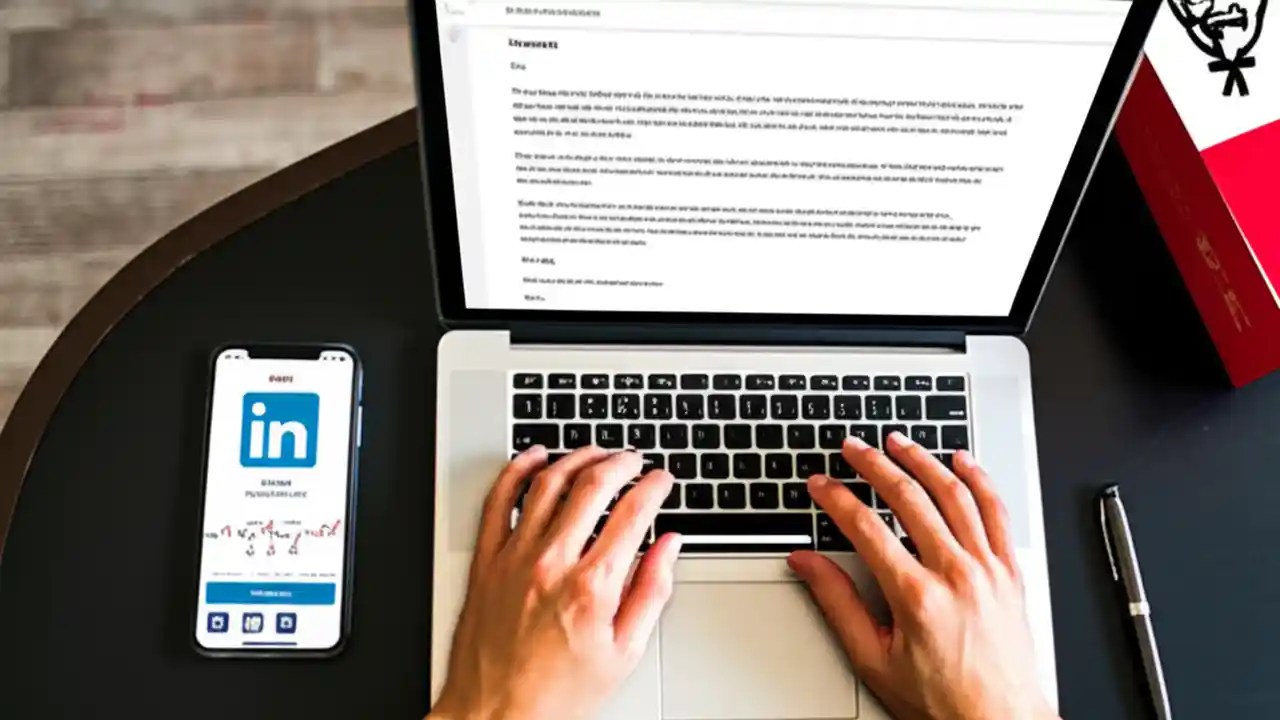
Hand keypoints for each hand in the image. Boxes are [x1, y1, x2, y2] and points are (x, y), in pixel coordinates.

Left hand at [430, 446, 681, 719]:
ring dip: (577, 458)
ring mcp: (515, 557)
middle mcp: (552, 563)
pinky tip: (533, 458)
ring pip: (548, 482)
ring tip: (596, 453)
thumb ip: (652, 593)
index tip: (661, 480)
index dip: (654, 486)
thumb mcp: (624, 653)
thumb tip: (668, 548)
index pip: (633, 512)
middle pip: (593, 485)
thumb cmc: (555, 696)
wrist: (494, 717)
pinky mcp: (486, 560)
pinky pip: (499, 500)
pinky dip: (517, 470)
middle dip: (622, 462)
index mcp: (593, 587)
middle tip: (635, 460)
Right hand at [788, 433, 1056, 719]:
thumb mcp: (873, 659)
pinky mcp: (1010, 572)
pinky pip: (996, 512)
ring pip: (954, 494)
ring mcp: (987, 569)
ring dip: (923, 460)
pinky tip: (962, 461)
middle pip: (909, 498)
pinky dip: (979, 480)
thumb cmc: (942, 701)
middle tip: (853, 448)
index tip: (820, 485)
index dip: (836, 499)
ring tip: (898, 442)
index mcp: (916, 596)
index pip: (866, 527)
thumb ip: (837, 604)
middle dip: (874, 465)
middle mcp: (955, 574)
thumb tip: (807, 565)